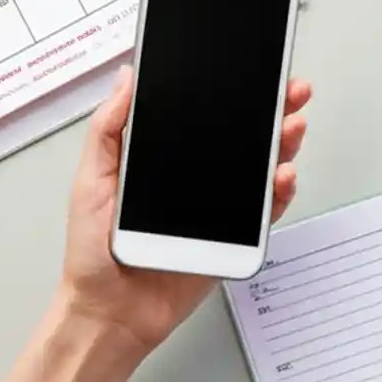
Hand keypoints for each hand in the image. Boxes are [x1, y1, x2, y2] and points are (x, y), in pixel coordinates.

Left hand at [60, 65, 311, 354]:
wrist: (107, 312)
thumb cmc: (92, 252)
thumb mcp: (90, 179)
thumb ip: (108, 129)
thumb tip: (126, 78)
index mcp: (164, 157)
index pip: (205, 116)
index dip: (231, 91)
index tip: (251, 69)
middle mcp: (197, 178)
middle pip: (244, 137)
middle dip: (272, 110)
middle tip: (289, 91)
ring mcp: (219, 207)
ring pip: (262, 169)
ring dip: (283, 145)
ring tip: (291, 127)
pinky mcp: (233, 236)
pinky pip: (265, 212)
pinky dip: (280, 193)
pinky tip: (283, 176)